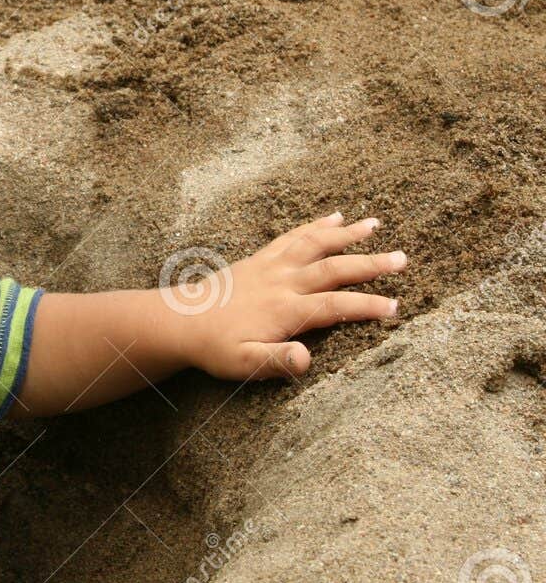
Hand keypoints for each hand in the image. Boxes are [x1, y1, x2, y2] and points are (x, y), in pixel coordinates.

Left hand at [172, 212, 406, 381]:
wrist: (179, 321)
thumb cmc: (214, 348)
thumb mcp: (243, 364)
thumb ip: (276, 362)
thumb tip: (307, 360)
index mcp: (284, 310)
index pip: (335, 306)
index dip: (366, 306)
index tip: (395, 307)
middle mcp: (281, 282)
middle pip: (333, 268)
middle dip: (369, 264)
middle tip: (403, 258)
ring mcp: (271, 266)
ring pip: (315, 244)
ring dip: (346, 234)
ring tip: (375, 223)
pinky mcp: (260, 259)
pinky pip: (293, 237)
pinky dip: (315, 226)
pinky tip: (334, 217)